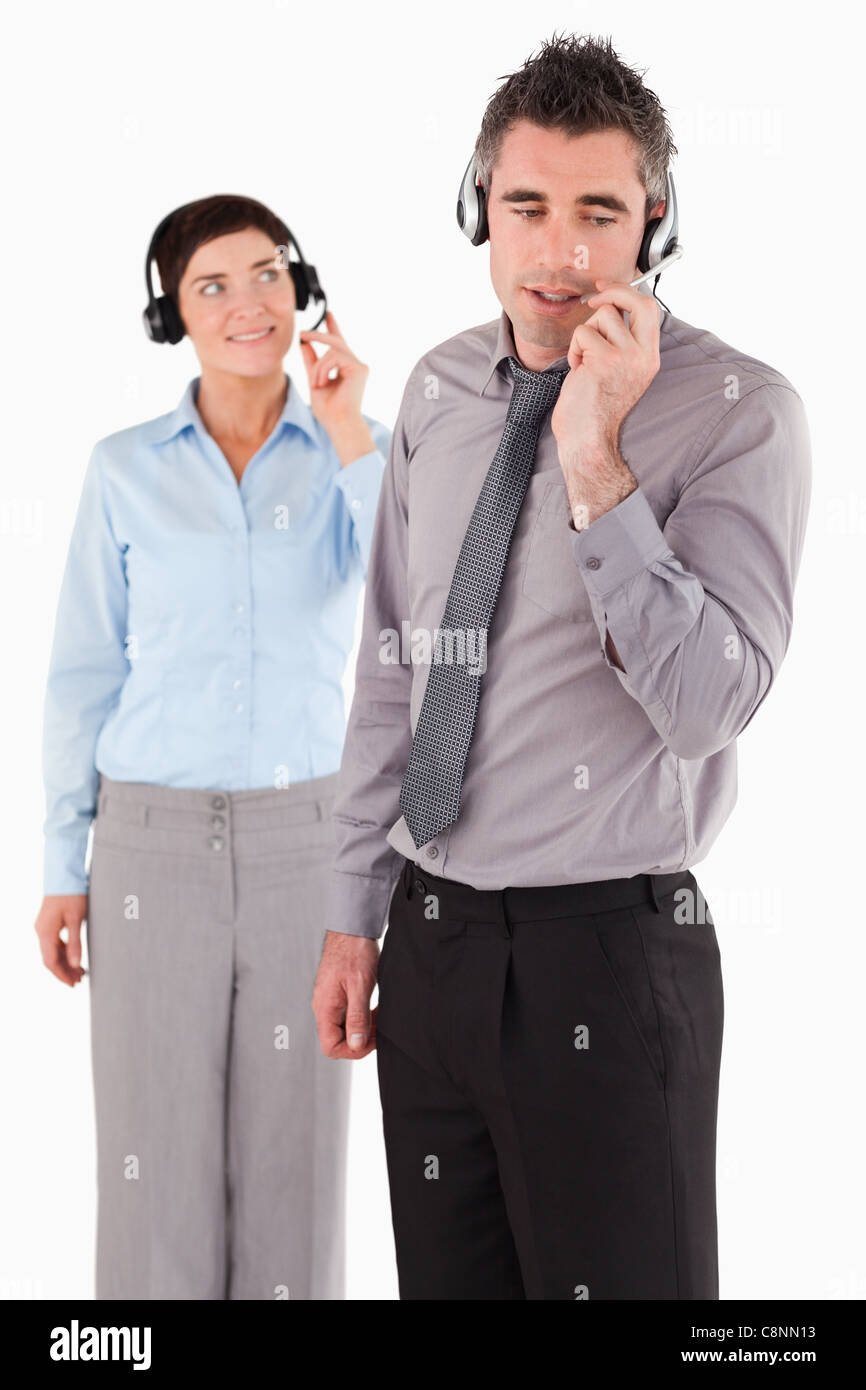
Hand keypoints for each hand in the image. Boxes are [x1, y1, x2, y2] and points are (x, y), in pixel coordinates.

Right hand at [35, 894, 87, 985]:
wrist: (64, 875)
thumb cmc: (72, 894)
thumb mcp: (76, 919)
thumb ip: (75, 943)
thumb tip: (76, 965)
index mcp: (45, 933)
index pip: (50, 962)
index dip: (62, 975)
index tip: (73, 984)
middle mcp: (41, 931)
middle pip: (50, 958)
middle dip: (64, 971)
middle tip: (80, 980)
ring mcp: (43, 927)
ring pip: (53, 951)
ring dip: (65, 962)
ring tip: (80, 972)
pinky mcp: (49, 923)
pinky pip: (55, 943)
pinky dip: (64, 952)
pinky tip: (75, 957)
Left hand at [298, 309, 370, 435]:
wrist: (338, 423)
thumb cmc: (328, 410)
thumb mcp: (314, 380)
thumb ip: (311, 362)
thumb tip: (304, 343)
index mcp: (344, 368)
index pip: (338, 344)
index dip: (333, 327)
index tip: (328, 314)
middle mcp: (354, 365)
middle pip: (336, 341)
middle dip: (318, 335)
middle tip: (303, 334)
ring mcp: (359, 366)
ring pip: (332, 350)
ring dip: (318, 366)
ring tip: (316, 383)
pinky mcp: (359, 368)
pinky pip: (334, 357)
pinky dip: (323, 369)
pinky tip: (323, 383)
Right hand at [312, 929, 379, 1058]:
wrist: (352, 928)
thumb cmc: (354, 951)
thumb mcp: (360, 986)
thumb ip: (357, 1017)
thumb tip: (356, 1044)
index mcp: (324, 1007)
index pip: (330, 1046)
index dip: (353, 1050)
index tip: (372, 1040)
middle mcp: (323, 1007)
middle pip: (337, 1040)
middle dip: (360, 1039)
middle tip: (379, 1028)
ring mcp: (329, 1001)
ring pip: (343, 1029)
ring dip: (363, 1028)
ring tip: (378, 1017)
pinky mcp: (336, 995)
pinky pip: (346, 1016)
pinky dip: (361, 1017)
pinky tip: (373, 1010)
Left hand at [551, 278, 660, 527]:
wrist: (587, 439)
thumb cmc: (594, 408)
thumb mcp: (618, 370)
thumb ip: (621, 342)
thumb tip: (609, 306)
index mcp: (649, 358)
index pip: (649, 309)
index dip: (627, 292)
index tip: (606, 288)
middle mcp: (643, 356)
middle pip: (637, 301)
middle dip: (613, 292)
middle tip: (594, 298)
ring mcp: (626, 357)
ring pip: (601, 317)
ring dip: (585, 336)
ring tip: (584, 362)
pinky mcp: (605, 360)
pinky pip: (582, 334)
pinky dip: (574, 350)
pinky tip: (578, 371)